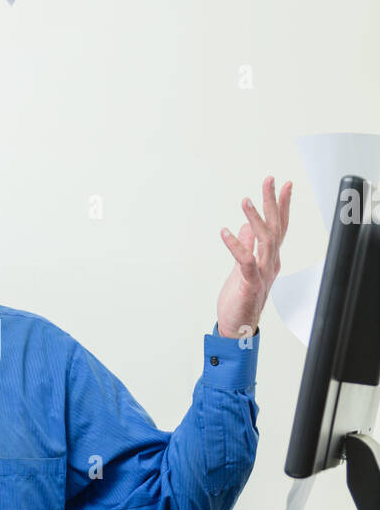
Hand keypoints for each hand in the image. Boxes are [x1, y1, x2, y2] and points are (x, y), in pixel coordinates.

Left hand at [216, 176, 291, 337]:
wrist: (238, 330)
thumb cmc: (240, 300)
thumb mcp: (242, 268)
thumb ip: (247, 247)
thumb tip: (245, 228)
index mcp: (269, 258)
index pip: (279, 226)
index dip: (281, 205)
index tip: (283, 184)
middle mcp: (270, 263)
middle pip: (276, 227)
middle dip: (273, 202)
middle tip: (270, 180)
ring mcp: (262, 273)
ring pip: (265, 241)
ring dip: (255, 219)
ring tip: (245, 200)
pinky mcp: (250, 284)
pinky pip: (246, 261)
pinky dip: (236, 246)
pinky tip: (225, 232)